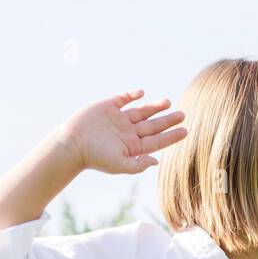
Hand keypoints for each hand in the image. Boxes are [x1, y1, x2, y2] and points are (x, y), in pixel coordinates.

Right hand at [56, 90, 185, 175]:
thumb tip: (156, 161)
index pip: (158, 141)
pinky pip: (123, 99)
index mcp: (134, 146)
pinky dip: (132, 95)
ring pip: (142, 111)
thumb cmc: (95, 158)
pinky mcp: (108, 107)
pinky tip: (142, 93)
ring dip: (155, 107)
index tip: (185, 131)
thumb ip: (138, 164)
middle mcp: (129, 132)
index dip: (172, 136)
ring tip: (168, 102)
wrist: (72, 144)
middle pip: (153, 125)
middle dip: (168, 120)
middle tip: (183, 115)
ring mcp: (120, 119)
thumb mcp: (119, 165)